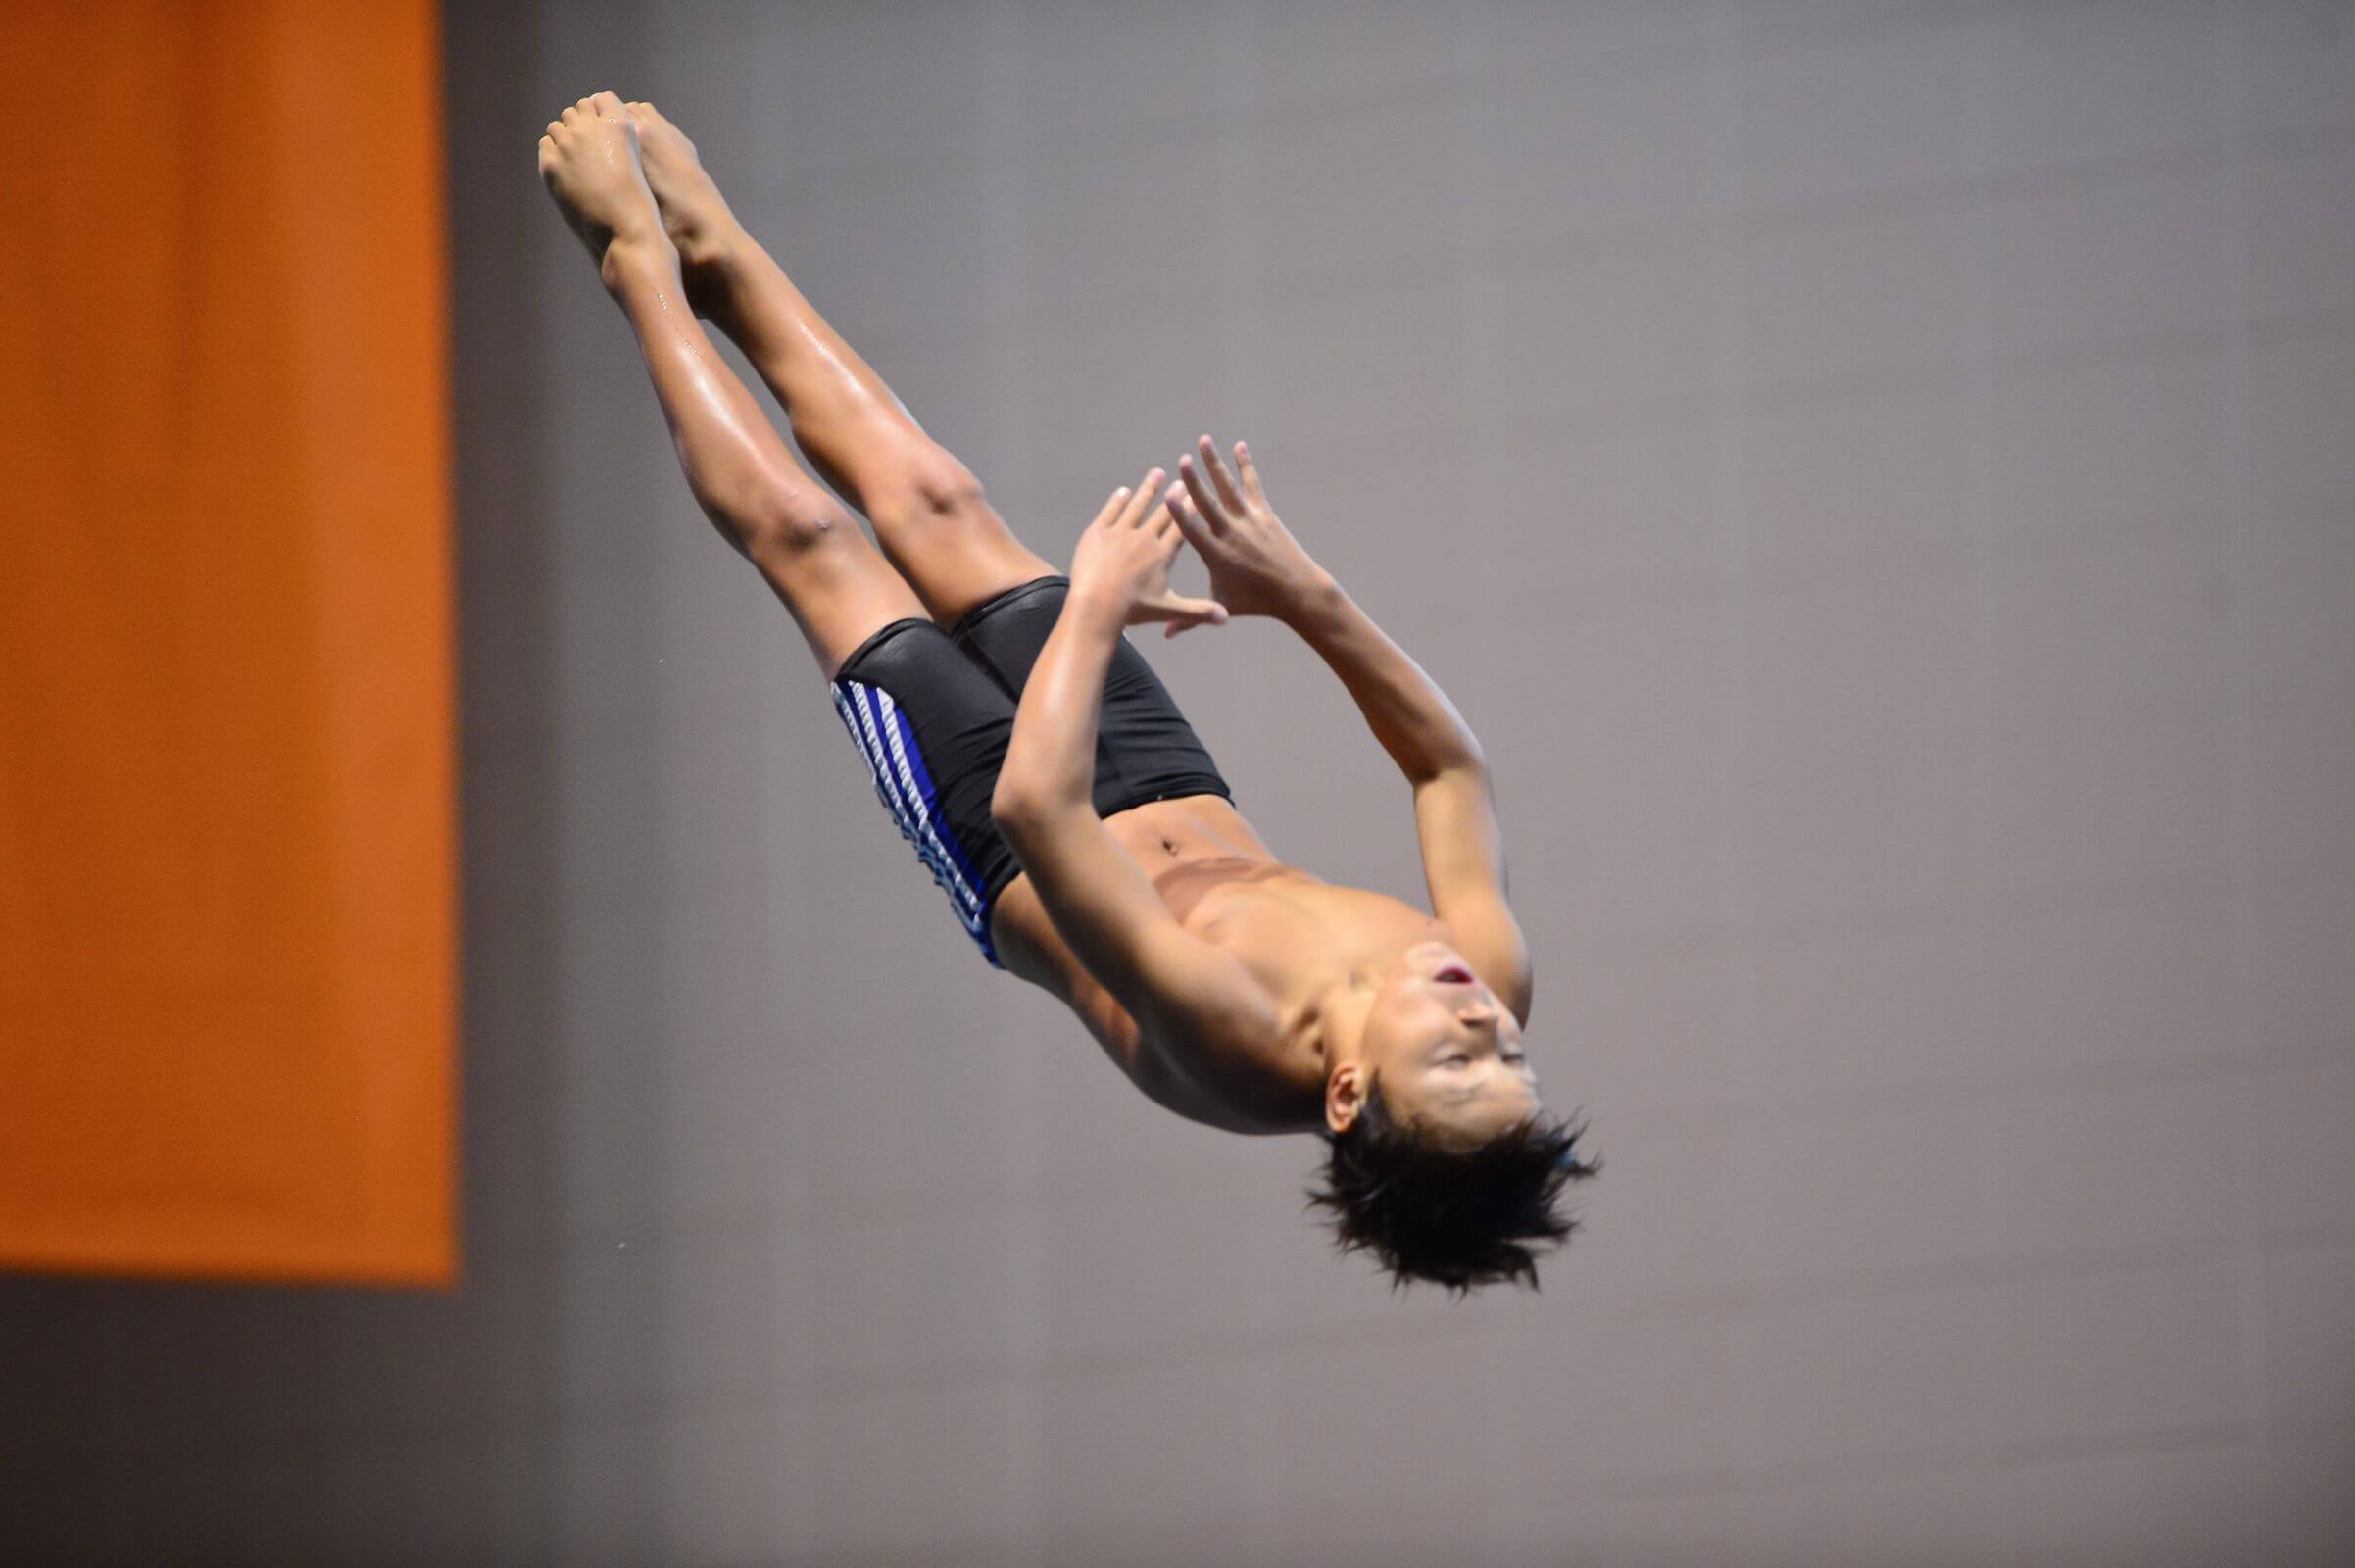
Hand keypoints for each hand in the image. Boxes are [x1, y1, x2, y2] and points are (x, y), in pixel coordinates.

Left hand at [1068, 467, 1229, 637]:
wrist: (1098, 604)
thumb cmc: (1134, 609)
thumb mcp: (1169, 609)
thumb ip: (1198, 611)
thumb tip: (1226, 619)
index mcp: (1162, 555)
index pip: (1180, 529)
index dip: (1189, 513)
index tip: (1196, 497)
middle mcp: (1144, 538)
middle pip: (1161, 514)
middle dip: (1173, 497)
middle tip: (1181, 481)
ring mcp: (1119, 533)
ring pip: (1137, 506)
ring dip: (1147, 489)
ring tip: (1157, 473)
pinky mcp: (1097, 533)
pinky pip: (1110, 511)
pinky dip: (1118, 501)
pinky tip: (1123, 492)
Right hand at [1167, 436, 1331, 622]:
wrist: (1297, 592)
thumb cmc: (1256, 602)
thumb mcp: (1221, 606)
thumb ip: (1192, 617)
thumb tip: (1166, 634)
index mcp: (1218, 555)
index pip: (1194, 531)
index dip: (1181, 513)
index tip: (1168, 496)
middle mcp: (1233, 535)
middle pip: (1210, 504)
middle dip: (1195, 482)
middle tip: (1183, 461)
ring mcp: (1250, 521)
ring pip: (1229, 488)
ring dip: (1215, 464)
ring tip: (1204, 441)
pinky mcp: (1265, 513)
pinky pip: (1252, 485)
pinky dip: (1245, 466)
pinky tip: (1238, 447)